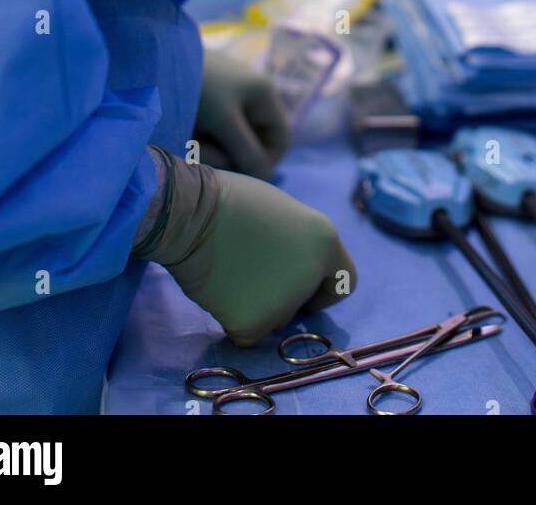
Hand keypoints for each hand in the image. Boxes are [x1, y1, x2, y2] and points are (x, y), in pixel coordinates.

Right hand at [134, 152, 356, 344]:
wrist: (191, 214)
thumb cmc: (231, 201)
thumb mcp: (282, 212)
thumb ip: (298, 242)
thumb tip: (291, 268)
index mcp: (324, 241)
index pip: (344, 280)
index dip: (323, 288)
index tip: (305, 290)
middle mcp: (310, 275)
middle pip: (303, 302)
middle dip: (284, 295)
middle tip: (252, 272)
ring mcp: (283, 304)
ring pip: (275, 318)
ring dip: (257, 305)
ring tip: (231, 271)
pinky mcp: (252, 325)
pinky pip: (248, 333)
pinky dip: (233, 319)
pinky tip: (219, 290)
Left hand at [194, 49, 288, 179]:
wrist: (156, 60)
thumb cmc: (198, 86)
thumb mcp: (224, 122)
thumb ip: (247, 152)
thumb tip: (267, 177)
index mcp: (264, 93)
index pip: (280, 140)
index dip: (266, 163)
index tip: (240, 177)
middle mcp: (252, 92)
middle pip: (253, 139)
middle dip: (231, 153)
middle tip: (205, 156)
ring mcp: (230, 93)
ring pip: (230, 137)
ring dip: (212, 146)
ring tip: (189, 142)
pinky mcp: (209, 96)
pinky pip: (213, 128)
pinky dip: (200, 136)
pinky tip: (184, 133)